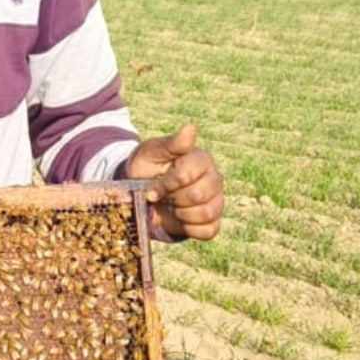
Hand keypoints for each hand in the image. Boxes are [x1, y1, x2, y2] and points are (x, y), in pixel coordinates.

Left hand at [126, 123, 223, 240]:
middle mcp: (214, 179)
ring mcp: (217, 201)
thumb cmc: (148, 167)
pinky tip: (180, 219)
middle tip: (162, 196)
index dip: (166, 184)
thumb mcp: (153, 152)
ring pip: (206, 214)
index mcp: (202, 160)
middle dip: (173, 199)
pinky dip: (190, 228)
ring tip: (172, 206)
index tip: (151, 187)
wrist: (142, 192)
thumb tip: (190, 128)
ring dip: (181, 214)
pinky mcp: (213, 221)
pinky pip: (208, 231)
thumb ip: (172, 143)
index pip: (187, 175)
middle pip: (198, 195)